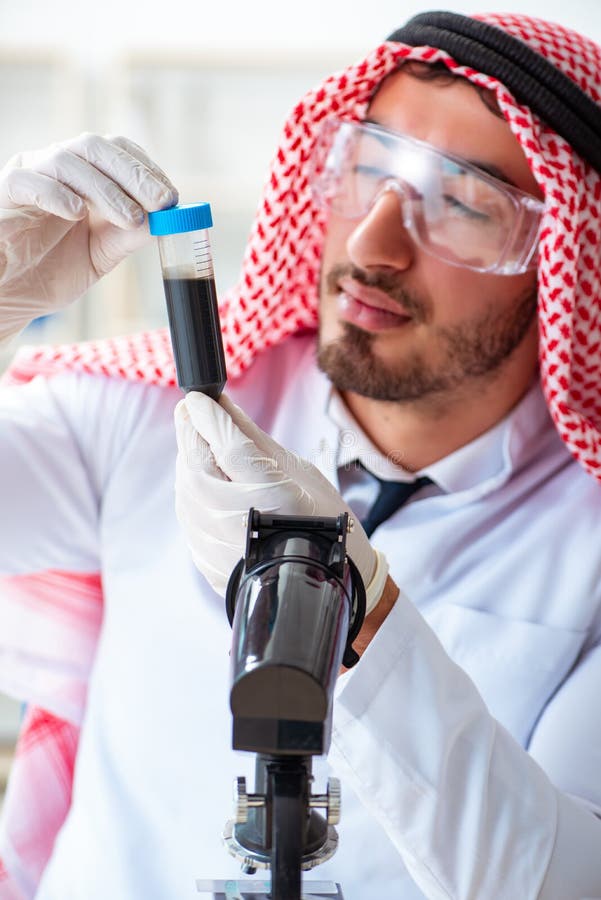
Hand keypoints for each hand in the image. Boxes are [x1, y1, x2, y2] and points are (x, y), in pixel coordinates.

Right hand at [0, 133, 177, 346]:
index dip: (145, 169)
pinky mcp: (3, 194)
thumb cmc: (50, 271)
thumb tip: (162, 219)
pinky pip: (26, 181)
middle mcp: (54, 167)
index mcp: (81, 175)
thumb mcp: (100, 255)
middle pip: (95, 148)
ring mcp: (28, 176)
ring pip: (65, 160)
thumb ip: (128, 236)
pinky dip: (55, 193)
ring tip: (130, 219)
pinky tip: (78, 213)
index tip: (170, 197)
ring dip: (104, 188)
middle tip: (162, 202)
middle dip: (133, 174)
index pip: (116, 153)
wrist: (10, 296)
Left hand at [174, 391, 388, 612]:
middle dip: (190, 434)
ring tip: (199, 444)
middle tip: (189, 412)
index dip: (209, 417)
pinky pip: (188, 516)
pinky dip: (190, 491)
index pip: (229, 446)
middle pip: (198, 466)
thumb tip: (223, 406)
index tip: (196, 398)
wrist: (323, 584)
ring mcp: (220, 547)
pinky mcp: (208, 561)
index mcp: (274, 497)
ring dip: (189, 461)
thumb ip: (253, 439)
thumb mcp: (300, 473)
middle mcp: (240, 522)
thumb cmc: (322, 523)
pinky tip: (202, 480)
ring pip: (187, 490)